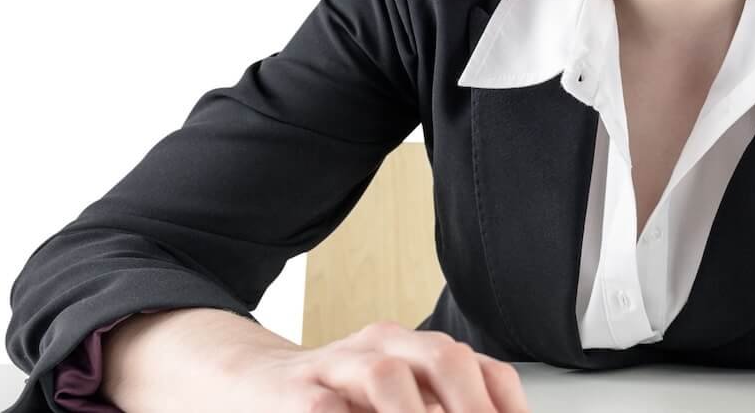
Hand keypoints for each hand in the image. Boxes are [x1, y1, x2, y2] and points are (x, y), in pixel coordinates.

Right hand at [218, 321, 530, 412]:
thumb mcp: (396, 399)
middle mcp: (380, 348)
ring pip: (386, 375)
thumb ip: (438, 404)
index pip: (475, 365)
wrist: (251, 384)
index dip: (502, 402)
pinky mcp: (295, 394)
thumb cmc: (334, 400)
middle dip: (470, 406)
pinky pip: (327, 408)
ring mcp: (337, 367)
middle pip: (441, 357)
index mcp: (413, 348)